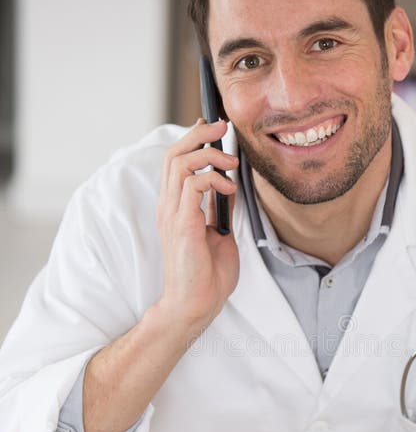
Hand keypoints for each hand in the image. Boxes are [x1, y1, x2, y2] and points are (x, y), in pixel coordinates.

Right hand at [155, 118, 239, 339]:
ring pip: (180, 162)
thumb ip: (220, 210)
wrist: (196, 304)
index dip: (193, 139)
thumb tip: (231, 187)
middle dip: (199, 134)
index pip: (177, 162)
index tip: (214, 127)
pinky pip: (193, 184)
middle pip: (174, 153)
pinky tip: (228, 190)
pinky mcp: (182, 223)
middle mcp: (169, 206)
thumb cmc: (207, 276)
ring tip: (231, 161)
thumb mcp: (220, 234)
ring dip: (208, 154)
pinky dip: (213, 179)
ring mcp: (172, 214)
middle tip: (223, 127)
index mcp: (175, 207)